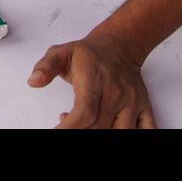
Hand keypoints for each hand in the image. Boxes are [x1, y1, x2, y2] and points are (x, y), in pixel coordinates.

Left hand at [29, 31, 156, 128]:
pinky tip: (111, 128)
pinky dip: (133, 136)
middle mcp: (116, 92)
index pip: (84, 112)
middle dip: (79, 132)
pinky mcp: (144, 107)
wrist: (120, 44)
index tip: (57, 130)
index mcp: (93, 79)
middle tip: (67, 124)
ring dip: (101, 135)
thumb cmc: (90, 53)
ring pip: (121, 132)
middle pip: (99, 126)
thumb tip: (34, 81)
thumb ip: (45, 67)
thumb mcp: (61, 52)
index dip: (69, 128)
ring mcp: (132, 101)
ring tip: (85, 125)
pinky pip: (147, 130)